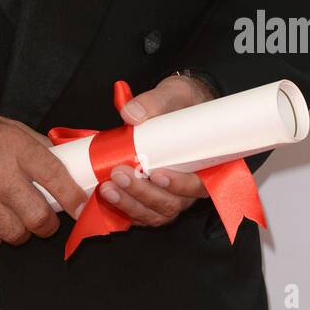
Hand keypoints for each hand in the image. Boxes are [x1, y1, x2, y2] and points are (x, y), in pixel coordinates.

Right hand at [0, 94, 86, 249]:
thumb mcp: (6, 127)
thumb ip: (35, 146)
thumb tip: (67, 162)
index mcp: (15, 146)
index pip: (56, 177)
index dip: (74, 199)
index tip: (81, 208)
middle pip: (38, 216)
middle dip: (46, 225)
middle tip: (43, 220)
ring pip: (14, 233)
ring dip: (19, 233)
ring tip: (14, 221)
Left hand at [98, 73, 214, 227]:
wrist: (170, 109)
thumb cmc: (178, 105)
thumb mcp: (171, 96)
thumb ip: (154, 103)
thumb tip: (131, 114)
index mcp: (203, 164)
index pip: (198, 185)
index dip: (179, 185)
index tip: (158, 174)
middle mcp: (188, 187)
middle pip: (171, 203)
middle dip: (143, 192)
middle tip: (120, 174)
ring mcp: (169, 196)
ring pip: (154, 212)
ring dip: (129, 203)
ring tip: (108, 187)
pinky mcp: (150, 199)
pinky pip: (140, 213)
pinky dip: (123, 208)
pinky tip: (106, 196)